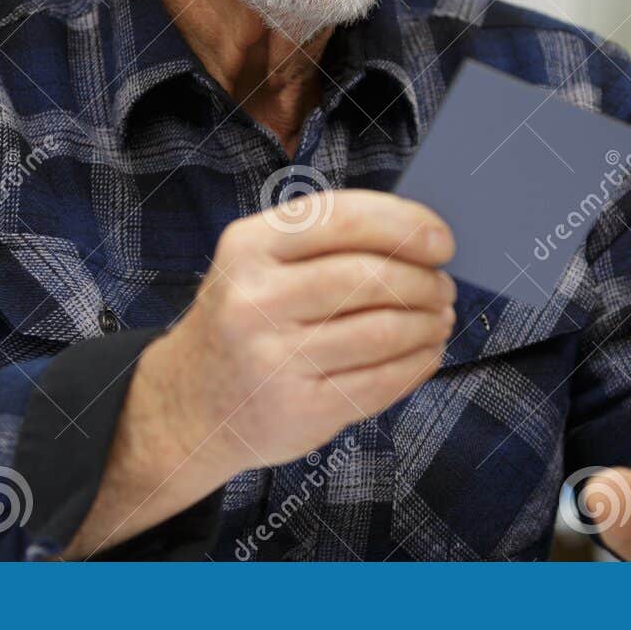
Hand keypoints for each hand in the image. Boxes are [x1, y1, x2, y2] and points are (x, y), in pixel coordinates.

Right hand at [150, 188, 456, 465]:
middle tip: (443, 287)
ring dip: (428, 323)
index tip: (442, 240)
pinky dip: (418, 364)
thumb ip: (328, 243)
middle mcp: (255, 300)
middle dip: (424, 280)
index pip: (344, 218)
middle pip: (369, 276)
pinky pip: (380, 383)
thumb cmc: (245, 319)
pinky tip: (427, 354)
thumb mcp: (260, 262)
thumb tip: (423, 239)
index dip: (406, 224)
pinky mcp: (297, 411)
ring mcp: (273, 360)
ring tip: (439, 319)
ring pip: (382, 331)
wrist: (187, 402)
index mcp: (249, 246)